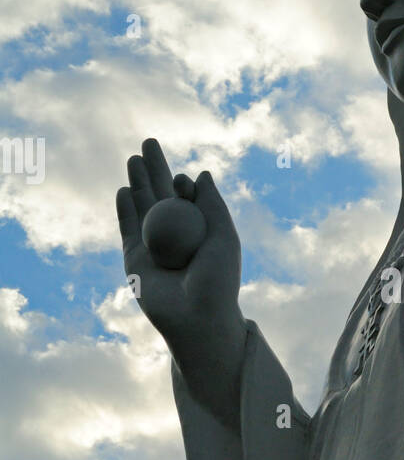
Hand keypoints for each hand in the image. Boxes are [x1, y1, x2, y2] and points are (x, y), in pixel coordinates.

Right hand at [117, 139, 246, 425]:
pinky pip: (128, 229)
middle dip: (155, 169)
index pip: (188, 198)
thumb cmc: (218, 280)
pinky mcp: (135, 260)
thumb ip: (213, 204)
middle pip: (162, 195)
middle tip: (149, 142)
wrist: (196, 318)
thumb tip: (203, 173)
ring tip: (133, 158)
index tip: (183, 181)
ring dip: (139, 181)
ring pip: (143, 207)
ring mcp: (154, 247)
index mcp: (200, 232)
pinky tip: (124, 189)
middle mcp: (176, 237)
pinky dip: (125, 209)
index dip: (183, 183)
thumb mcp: (224, 236)